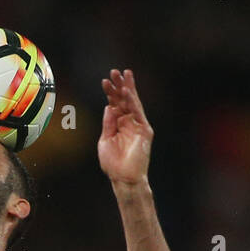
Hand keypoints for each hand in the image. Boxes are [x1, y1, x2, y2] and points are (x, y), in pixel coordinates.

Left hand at [98, 69, 152, 184]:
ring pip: (132, 103)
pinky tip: (127, 91)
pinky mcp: (144, 131)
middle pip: (124, 100)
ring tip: (122, 75)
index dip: (110, 93)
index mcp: (119, 125)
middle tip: (114, 72)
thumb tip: (109, 106)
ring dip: (127, 88)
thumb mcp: (105, 140)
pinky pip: (138, 113)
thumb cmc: (113, 164)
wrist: (123, 178)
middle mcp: (129, 123)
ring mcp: (138, 126)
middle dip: (120, 86)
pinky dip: (132, 102)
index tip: (105, 81)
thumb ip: (108, 123)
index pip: (115, 105)